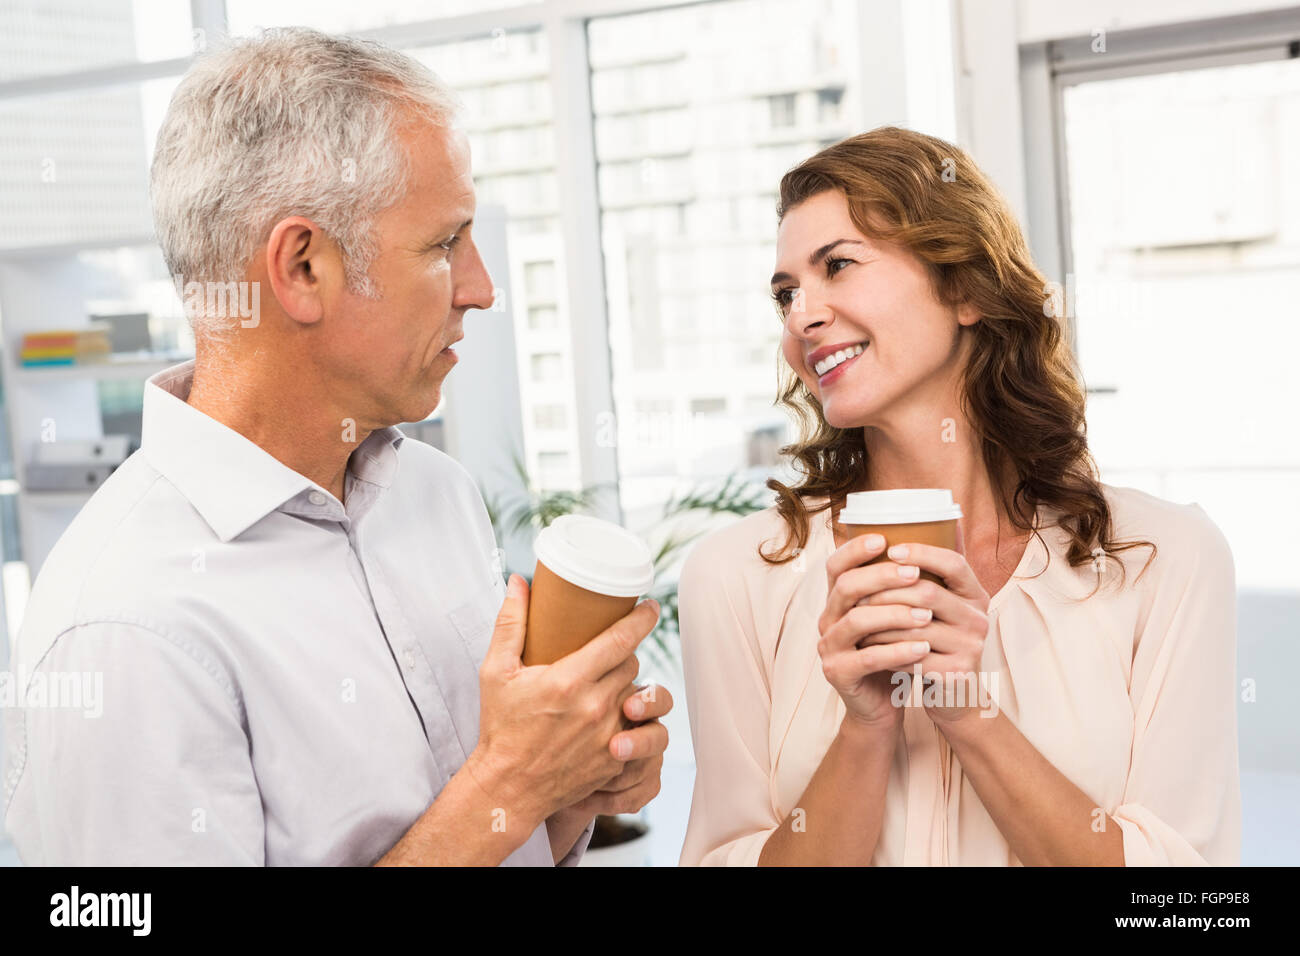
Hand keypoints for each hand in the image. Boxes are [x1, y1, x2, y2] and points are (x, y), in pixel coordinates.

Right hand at [468, 575, 660, 829]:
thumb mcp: (496, 672)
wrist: (508, 788)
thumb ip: (510, 624)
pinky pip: (638, 726)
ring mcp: (609, 735)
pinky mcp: (616, 759)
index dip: (642, 619)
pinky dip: (628, 716)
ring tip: (605, 683)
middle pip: (631, 664)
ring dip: (625, 685)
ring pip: (637, 694)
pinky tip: (610, 715)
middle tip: (607, 651)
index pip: (621, 639)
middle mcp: (595, 706)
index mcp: (569, 681)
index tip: (652, 606)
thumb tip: (519, 582)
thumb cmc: (501, 727)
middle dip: (623, 654)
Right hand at [819, 532, 934, 730]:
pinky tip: (923, 647)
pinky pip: (867, 658)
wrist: (880, 705)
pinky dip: (897, 651)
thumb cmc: (893, 652)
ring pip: (856, 622)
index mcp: (838, 600)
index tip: (884, 539)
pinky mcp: (839, 674)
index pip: (836, 566)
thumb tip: (947, 531)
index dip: (855, 550)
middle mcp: (828, 619)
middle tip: (915, 573)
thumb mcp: (897, 615)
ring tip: (928, 614)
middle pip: (846, 587)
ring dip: (894, 614)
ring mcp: (829, 647)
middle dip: (882, 577)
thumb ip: (907, 583)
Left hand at [857, 536, 990, 726]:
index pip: (954, 562)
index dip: (922, 552)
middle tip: (855, 593)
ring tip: (853, 618)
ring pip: (913, 625)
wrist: (953, 694)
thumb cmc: (937, 640)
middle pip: (927, 592)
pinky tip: (866, 646)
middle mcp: (979, 617)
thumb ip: (939, 567)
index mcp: (976, 594)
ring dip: (878, 621)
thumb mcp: (943, 603)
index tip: (891, 550)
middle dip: (885, 590)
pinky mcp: (957, 674)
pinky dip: (884, 649)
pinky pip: (911, 655)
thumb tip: (945, 515)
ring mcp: (972, 647)